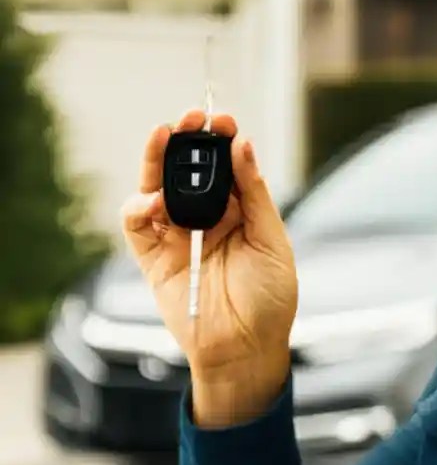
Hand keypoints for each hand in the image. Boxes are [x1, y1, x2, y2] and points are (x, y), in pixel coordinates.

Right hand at [119, 109, 297, 379]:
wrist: (247, 348)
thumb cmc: (270, 300)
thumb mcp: (272, 242)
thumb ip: (256, 195)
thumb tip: (243, 145)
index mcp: (241, 212)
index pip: (226, 165)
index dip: (222, 140)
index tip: (225, 121)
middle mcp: (207, 218)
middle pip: (187, 168)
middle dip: (187, 139)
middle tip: (193, 116)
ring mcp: (178, 235)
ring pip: (156, 186)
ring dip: (156, 158)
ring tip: (165, 135)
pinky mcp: (153, 257)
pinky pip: (136, 223)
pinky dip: (139, 205)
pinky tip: (156, 199)